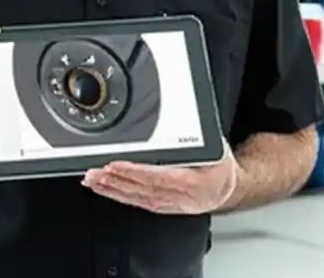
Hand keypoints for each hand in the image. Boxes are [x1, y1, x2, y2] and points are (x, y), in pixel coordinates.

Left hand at [81, 140, 238, 214]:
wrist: (229, 188)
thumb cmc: (221, 166)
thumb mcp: (214, 145)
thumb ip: (194, 136)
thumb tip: (180, 115)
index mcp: (198, 183)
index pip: (160, 177)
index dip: (135, 172)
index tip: (115, 165)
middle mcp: (184, 199)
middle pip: (144, 190)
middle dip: (116, 181)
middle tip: (95, 173)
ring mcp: (174, 206)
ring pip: (139, 199)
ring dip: (113, 190)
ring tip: (94, 181)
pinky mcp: (166, 208)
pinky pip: (140, 204)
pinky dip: (121, 196)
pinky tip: (108, 190)